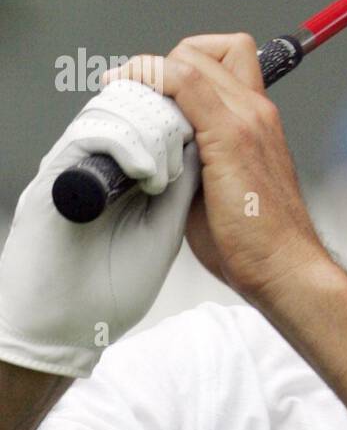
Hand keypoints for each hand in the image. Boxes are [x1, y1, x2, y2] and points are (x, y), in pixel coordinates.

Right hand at [0, 77, 199, 376]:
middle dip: (166, 105)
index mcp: (127, 173)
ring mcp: (77, 168)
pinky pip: (88, 135)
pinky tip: (147, 173)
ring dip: (148, 126)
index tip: (206, 127)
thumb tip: (202, 143)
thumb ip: (183, 184)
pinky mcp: (56, 179)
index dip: (182, 106)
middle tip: (188, 136)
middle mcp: (101, 163)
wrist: (63, 329)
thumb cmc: (110, 291)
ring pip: (113, 109)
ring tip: (166, 167)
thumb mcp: (167, 229)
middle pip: (134, 100)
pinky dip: (123, 142)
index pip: (155, 114)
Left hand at [101, 33, 328, 308]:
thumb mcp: (220, 185)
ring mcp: (247, 120)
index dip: (177, 67)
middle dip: (160, 66)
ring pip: (191, 58)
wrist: (284, 266)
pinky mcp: (232, 137)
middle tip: (139, 100)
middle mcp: (257, 111)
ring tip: (136, 110)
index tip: (149, 94)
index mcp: (258, 120)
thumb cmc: (256, 239)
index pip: (221, 59)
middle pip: (202, 50)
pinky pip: (185, 82)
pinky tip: (141, 112)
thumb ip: (194, 154)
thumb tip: (157, 146)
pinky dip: (155, 82)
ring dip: (152, 75)